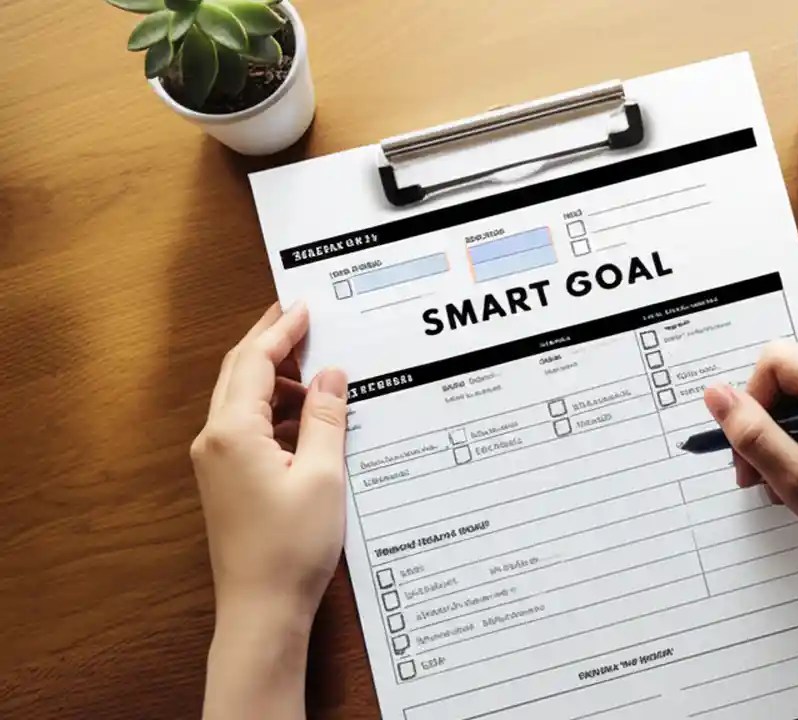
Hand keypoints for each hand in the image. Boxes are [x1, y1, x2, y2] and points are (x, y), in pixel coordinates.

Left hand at [191, 303, 348, 622]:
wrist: (262, 609)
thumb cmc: (291, 549)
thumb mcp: (323, 475)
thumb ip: (327, 418)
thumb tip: (332, 374)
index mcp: (232, 432)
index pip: (255, 362)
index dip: (282, 330)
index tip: (305, 307)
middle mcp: (214, 441)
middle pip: (241, 373)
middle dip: (272, 344)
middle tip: (304, 320)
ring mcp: (217, 462)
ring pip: (244, 401)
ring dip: (279, 381)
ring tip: (321, 372)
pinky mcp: (227, 480)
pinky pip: (249, 428)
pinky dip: (278, 412)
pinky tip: (310, 418)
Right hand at [702, 341, 797, 583]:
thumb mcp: (795, 478)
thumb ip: (752, 433)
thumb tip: (713, 393)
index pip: (775, 362)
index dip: (751, 401)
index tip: (748, 449)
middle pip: (785, 379)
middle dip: (763, 426)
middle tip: (754, 476)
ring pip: (797, 397)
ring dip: (779, 439)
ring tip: (781, 485)